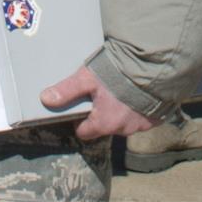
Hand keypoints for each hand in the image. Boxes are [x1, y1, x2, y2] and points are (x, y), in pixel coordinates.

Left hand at [41, 69, 161, 141]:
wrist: (155, 68)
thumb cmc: (119, 74)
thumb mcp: (87, 79)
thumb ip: (67, 90)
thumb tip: (45, 99)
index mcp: (104, 124)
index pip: (84, 132)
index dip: (80, 121)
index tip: (81, 108)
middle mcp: (123, 130)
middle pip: (106, 127)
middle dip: (103, 114)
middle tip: (102, 94)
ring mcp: (141, 125)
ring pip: (126, 122)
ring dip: (123, 110)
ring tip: (121, 90)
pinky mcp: (156, 117)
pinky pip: (144, 116)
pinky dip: (140, 108)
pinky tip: (138, 92)